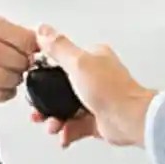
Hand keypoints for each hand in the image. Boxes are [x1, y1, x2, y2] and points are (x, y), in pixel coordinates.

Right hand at [29, 24, 154, 147]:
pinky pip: (76, 125)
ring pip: (66, 108)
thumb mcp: (78, 63)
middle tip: (39, 110)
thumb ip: (59, 48)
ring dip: (55, 119)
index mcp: (93, 58)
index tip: (34, 80)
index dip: (45, 70)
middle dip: (47, 102)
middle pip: (61, 88)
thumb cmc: (112, 91)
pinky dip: (67, 131)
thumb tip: (44, 30)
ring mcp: (96, 99)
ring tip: (52, 125)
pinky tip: (64, 134)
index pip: (63, 59)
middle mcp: (95, 77)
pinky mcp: (97, 118)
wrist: (130, 120)